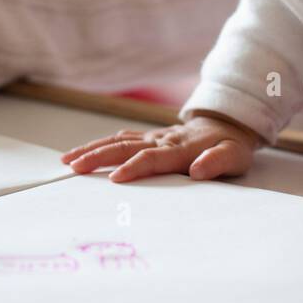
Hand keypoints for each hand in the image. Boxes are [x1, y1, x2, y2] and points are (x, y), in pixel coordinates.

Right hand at [59, 113, 260, 182]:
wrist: (228, 123)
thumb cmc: (231, 146)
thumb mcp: (234, 156)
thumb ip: (217, 162)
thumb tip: (198, 170)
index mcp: (180, 148)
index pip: (152, 158)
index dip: (133, 167)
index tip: (114, 179)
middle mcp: (161, 140)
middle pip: (125, 146)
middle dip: (98, 156)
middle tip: (74, 167)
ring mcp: (153, 136)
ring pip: (117, 140)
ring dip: (92, 149)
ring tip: (68, 160)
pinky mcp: (148, 137)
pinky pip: (120, 138)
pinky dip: (100, 144)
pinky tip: (84, 152)